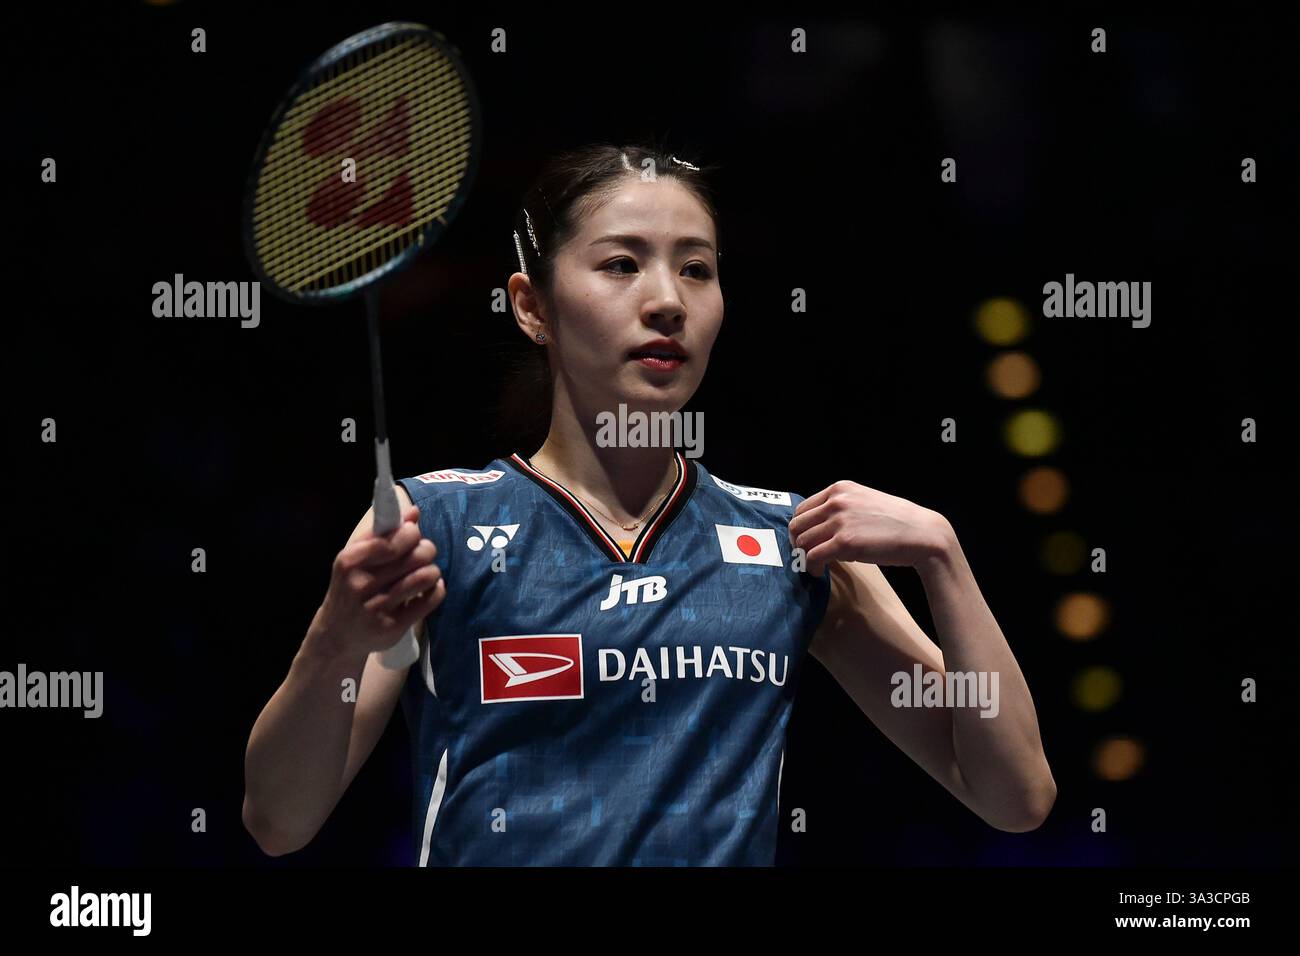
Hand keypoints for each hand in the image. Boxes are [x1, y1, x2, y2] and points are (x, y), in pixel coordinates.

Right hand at [312, 505, 444, 658]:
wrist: (337, 635)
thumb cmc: (351, 587)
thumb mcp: (356, 559)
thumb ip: (384, 533)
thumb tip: (414, 513)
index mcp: (350, 561)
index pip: (395, 539)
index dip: (412, 534)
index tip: (412, 536)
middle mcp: (360, 584)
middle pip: (416, 555)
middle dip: (427, 550)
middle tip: (423, 555)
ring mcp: (377, 608)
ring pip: (426, 576)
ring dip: (432, 571)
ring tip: (426, 572)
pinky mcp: (393, 627)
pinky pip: (431, 599)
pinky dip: (437, 590)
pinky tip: (428, 589)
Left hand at [788, 480, 950, 576]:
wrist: (922, 533)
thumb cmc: (897, 521)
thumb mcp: (864, 502)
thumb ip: (841, 508)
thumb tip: (819, 526)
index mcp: (840, 488)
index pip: (803, 509)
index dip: (801, 528)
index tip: (804, 541)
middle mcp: (836, 501)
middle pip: (798, 524)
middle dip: (798, 543)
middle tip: (805, 556)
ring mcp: (840, 521)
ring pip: (803, 541)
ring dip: (804, 557)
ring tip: (814, 566)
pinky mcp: (845, 542)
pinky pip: (814, 556)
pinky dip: (811, 567)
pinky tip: (818, 573)